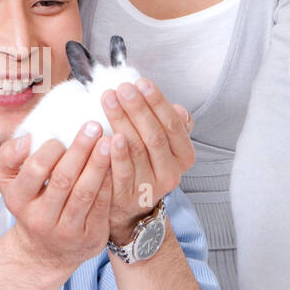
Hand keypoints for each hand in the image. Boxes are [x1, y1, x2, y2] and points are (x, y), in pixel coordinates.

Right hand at [0, 122, 112, 278]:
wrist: (44, 251)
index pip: (35, 170)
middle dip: (80, 150)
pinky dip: (109, 183)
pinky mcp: (89, 237)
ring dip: (98, 164)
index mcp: (18, 200)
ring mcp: (66, 231)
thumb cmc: (29, 202)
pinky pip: (102, 206)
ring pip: (85, 193)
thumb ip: (10, 155)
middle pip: (63, 180)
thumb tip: (28, 137)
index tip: (61, 136)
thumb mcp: (8, 181)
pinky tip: (115, 163)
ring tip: (109, 140)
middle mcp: (40, 219)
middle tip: (94, 126)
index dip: (50, 150)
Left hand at [99, 78, 194, 241]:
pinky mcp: (128, 196)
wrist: (130, 206)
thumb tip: (179, 109)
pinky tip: (105, 135)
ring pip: (136, 149)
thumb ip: (170, 126)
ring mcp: (150, 186)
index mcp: (183, 156)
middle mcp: (171, 172)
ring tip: (108, 99)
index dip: (157, 102)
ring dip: (121, 121)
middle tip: (122, 88)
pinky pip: (121, 171)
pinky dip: (114, 152)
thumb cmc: (145, 164)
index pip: (173, 125)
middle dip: (137, 108)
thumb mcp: (163, 145)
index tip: (141, 82)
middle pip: (154, 135)